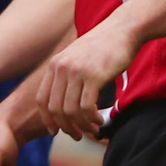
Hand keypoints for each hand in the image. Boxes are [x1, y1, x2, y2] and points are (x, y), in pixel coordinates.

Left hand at [31, 19, 133, 138]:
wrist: (123, 30)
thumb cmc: (104, 47)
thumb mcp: (77, 58)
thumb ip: (67, 76)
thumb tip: (65, 103)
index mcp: (55, 65)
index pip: (42, 99)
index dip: (48, 119)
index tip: (56, 131)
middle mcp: (61, 68)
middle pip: (55, 109)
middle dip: (66, 127)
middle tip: (78, 136)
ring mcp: (77, 71)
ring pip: (70, 111)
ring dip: (82, 126)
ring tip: (93, 129)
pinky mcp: (94, 76)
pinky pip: (86, 107)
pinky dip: (91, 119)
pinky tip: (100, 120)